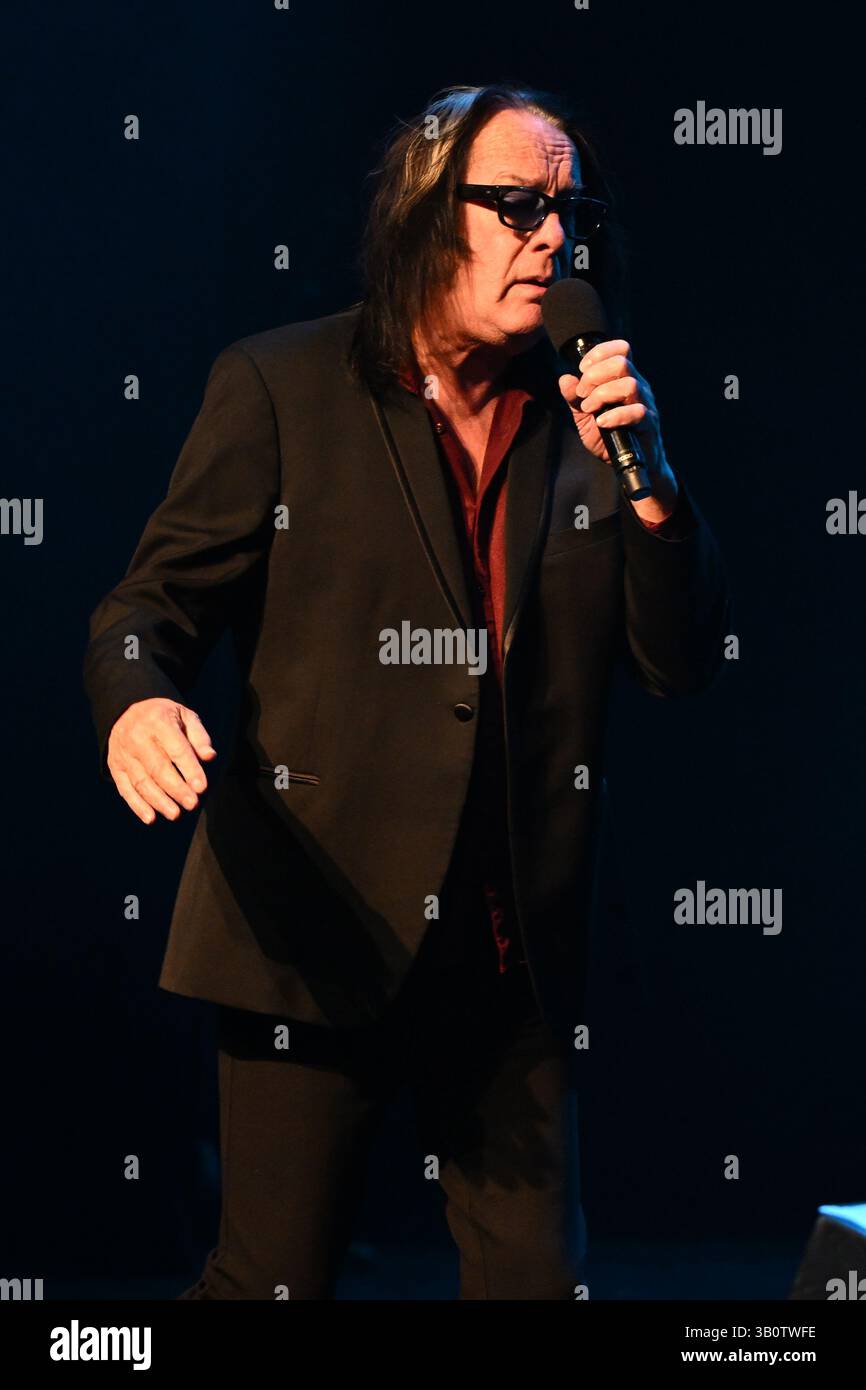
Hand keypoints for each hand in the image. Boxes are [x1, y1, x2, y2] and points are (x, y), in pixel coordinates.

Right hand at [107, 698, 216, 824]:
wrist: (127, 711)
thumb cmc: (164, 717)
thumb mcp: (185, 716)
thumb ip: (199, 737)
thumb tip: (209, 757)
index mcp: (158, 721)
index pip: (176, 749)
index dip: (190, 769)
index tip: (202, 787)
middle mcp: (137, 737)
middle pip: (158, 768)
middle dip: (176, 789)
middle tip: (192, 804)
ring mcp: (123, 754)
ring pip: (141, 782)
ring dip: (159, 801)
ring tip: (175, 814)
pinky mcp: (115, 767)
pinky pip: (125, 789)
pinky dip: (137, 805)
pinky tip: (150, 818)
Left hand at [558, 338, 678, 524]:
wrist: (628, 465)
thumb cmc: (610, 438)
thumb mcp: (585, 417)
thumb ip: (574, 399)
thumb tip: (564, 379)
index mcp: (624, 379)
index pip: (620, 349)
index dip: (600, 353)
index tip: (582, 369)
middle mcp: (638, 386)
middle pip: (622, 362)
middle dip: (595, 375)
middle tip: (583, 395)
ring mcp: (646, 404)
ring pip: (629, 384)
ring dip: (602, 395)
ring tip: (590, 410)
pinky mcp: (649, 424)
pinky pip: (637, 412)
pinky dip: (615, 416)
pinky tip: (602, 423)